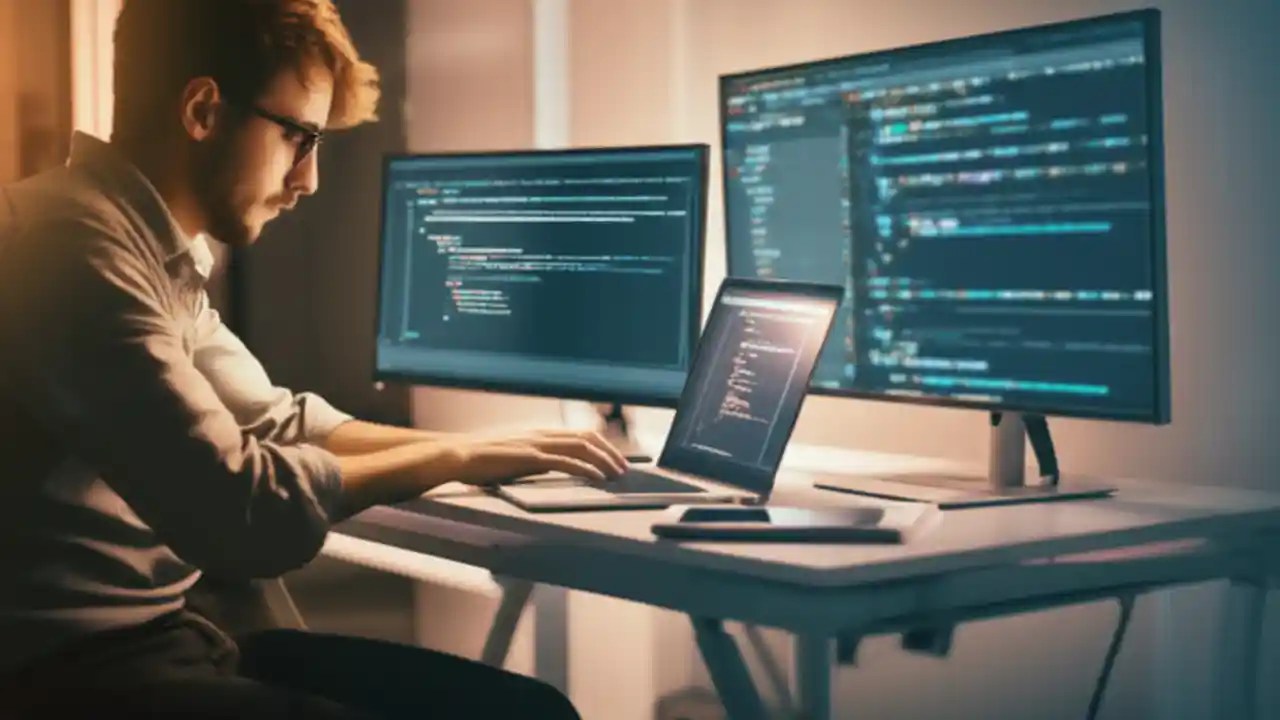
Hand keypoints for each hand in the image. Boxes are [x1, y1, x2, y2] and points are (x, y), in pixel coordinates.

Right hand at [452, 430, 628, 484]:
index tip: (615, 458)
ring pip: (581, 447)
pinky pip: (565, 462)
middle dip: (610, 452)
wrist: (458, 455)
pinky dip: (586, 469)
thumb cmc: (482, 459)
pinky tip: (597, 478)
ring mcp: (537, 444)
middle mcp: (542, 433)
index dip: (602, 445)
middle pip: (587, 437)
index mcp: (540, 432)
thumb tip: (552, 467)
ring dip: (604, 460)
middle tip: (624, 468)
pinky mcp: (530, 458)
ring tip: (616, 474)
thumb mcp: (515, 455)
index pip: (580, 433)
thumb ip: (535, 458)